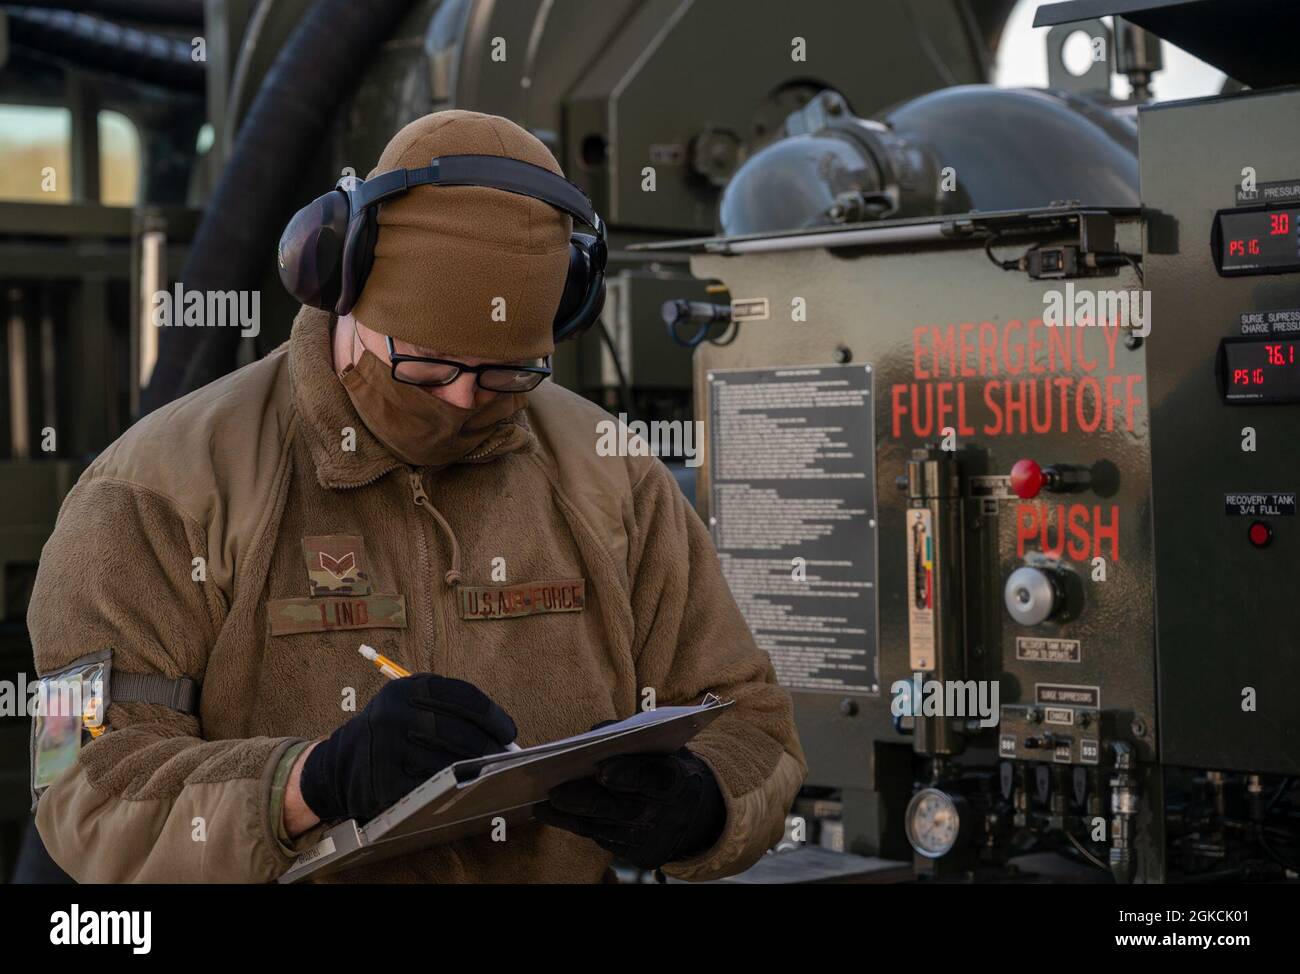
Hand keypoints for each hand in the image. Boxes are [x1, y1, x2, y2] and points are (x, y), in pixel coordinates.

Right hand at [299, 674, 516, 822]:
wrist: (340, 763)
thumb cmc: (391, 731)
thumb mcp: (411, 705)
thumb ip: (448, 710)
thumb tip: (499, 733)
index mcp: (408, 686)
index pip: (462, 696)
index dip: (491, 715)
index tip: (508, 732)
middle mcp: (395, 711)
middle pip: (455, 729)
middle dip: (485, 746)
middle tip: (502, 758)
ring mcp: (386, 746)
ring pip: (443, 759)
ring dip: (471, 769)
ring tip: (487, 772)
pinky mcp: (382, 779)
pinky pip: (426, 784)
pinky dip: (447, 787)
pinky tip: (459, 787)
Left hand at [535, 747, 725, 869]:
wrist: (695, 811)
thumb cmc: (667, 768)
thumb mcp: (660, 748)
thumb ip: (629, 739)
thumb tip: (590, 738)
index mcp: (681, 780)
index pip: (656, 778)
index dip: (629, 774)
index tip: (600, 769)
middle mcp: (672, 814)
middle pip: (626, 810)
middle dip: (588, 801)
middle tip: (555, 792)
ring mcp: (658, 839)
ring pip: (610, 830)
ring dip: (574, 817)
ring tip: (544, 805)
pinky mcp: (644, 857)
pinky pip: (608, 841)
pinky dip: (583, 827)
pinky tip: (560, 816)